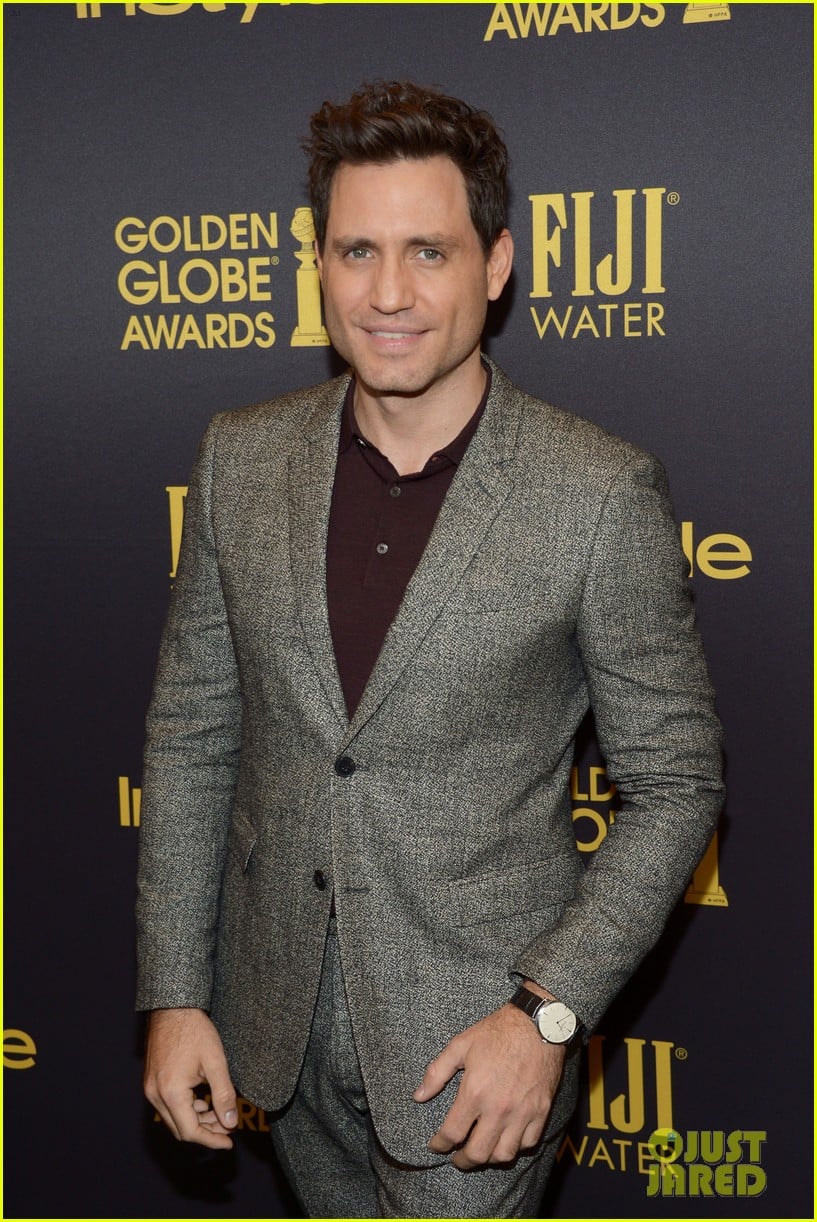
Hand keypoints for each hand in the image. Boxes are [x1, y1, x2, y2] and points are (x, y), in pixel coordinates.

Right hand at [144, 1007, 237, 1148]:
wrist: (172, 1009)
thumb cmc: (194, 1031)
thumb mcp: (215, 1062)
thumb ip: (224, 1095)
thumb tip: (231, 1122)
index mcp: (171, 1093)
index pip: (191, 1131)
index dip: (212, 1139)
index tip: (229, 1141)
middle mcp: (155, 1095)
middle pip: (181, 1129)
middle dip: (206, 1131)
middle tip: (228, 1126)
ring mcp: (150, 1089)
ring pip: (174, 1119)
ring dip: (197, 1120)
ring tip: (219, 1112)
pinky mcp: (151, 1082)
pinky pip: (168, 1106)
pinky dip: (186, 1109)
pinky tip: (203, 1101)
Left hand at [413, 1004, 565, 1168]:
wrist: (538, 1025)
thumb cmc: (498, 1032)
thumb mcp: (461, 1045)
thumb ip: (437, 1072)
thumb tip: (419, 1096)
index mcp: (475, 1091)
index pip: (452, 1133)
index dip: (439, 1145)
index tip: (435, 1146)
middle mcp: (498, 1108)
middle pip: (477, 1153)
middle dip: (462, 1161)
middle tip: (457, 1158)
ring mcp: (522, 1112)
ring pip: (504, 1155)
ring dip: (489, 1158)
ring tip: (481, 1151)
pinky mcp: (541, 1111)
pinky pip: (528, 1143)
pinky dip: (516, 1147)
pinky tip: (507, 1139)